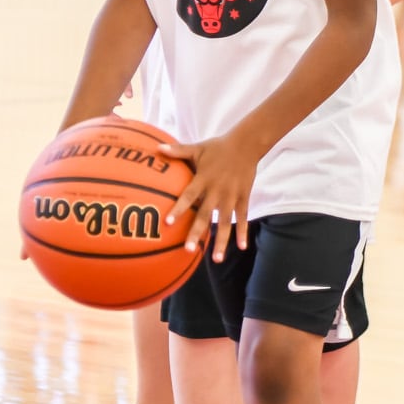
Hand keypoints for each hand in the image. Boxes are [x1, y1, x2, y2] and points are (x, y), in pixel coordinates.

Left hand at [161, 132, 260, 261]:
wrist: (246, 145)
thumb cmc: (218, 147)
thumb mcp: (197, 148)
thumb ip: (177, 151)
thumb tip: (156, 148)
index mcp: (203, 179)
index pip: (188, 196)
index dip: (179, 209)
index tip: (168, 223)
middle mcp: (217, 191)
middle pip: (205, 215)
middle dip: (197, 233)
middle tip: (188, 250)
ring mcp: (231, 196)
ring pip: (225, 222)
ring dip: (220, 241)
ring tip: (216, 259)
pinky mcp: (243, 198)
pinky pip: (242, 218)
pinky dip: (242, 232)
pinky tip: (241, 247)